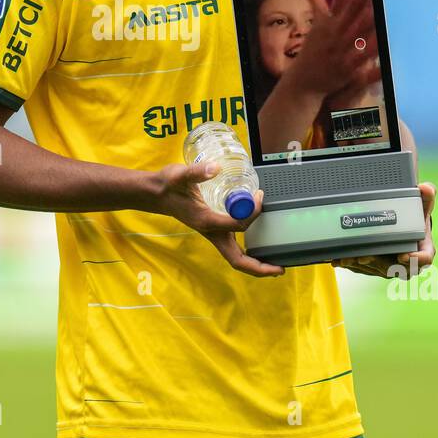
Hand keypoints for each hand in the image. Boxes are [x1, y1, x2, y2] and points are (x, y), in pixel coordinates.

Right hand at [149, 161, 282, 277]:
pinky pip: (235, 249)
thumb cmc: (169, 185)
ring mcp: (213, 234)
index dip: (253, 213)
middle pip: (238, 260)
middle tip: (280, 269)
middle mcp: (211, 232)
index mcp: (206, 221)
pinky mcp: (215, 230)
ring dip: (256, 264)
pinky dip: (249, 253)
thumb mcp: (180, 175)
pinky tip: (260, 247)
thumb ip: (197, 172)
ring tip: (276, 264)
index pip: (238, 225)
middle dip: (260, 267)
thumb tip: (214, 168)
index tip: (259, 196)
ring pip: (237, 258)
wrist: (157, 193)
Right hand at [283, 0, 377, 99]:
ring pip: (357, 34)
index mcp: (330, 22)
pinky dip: (372, 59)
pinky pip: (361, 62)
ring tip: (378, 9)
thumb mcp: (316, 27)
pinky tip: (384, 54)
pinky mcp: (346, 69)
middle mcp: (336, 33)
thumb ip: (318, 6)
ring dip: (366, 23)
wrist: (302, 82)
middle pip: (354, 9)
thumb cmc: (312, 52)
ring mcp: (341, 51)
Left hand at [332, 181, 436, 277]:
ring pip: (375, 270)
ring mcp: (390, 267)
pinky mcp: (374, 268)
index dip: (416, 260)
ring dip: (361, 264)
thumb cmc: (413, 219)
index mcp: (423, 250)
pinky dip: (350, 264)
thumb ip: (426, 196)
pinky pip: (362, 269)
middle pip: (394, 268)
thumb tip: (426, 188)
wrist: (402, 227)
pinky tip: (340, 258)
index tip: (404, 256)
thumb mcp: (421, 206)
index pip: (424, 259)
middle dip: (378, 263)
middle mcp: (407, 263)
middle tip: (367, 256)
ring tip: (350, 256)